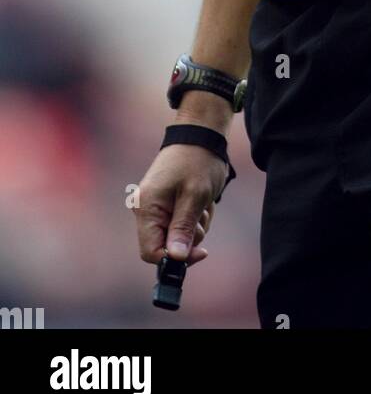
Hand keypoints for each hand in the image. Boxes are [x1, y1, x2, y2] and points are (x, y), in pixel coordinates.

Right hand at [134, 144, 228, 266]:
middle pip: (165, 245)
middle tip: (202, 214)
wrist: (201, 134)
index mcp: (146, 207)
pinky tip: (200, 200)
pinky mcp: (163, 204)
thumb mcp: (195, 196)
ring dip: (195, 225)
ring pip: (176, 236)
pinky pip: (180, 224)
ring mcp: (153, 206)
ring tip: (202, 203)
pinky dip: (194, 217)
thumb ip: (183, 228)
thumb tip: (175, 258)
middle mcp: (144, 209)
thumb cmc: (198, 160)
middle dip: (189, 236)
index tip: (201, 251)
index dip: (175, 258)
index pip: (151, 252)